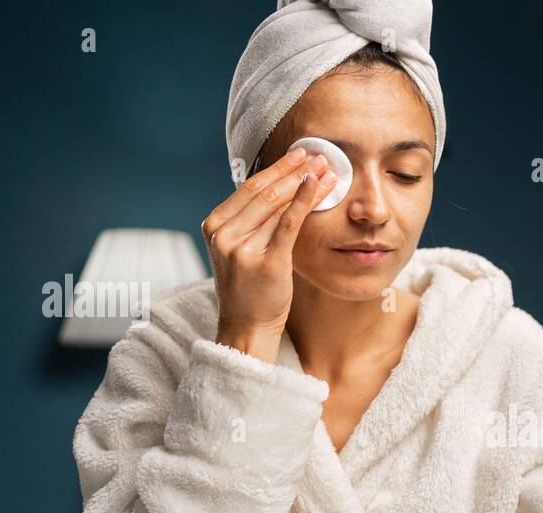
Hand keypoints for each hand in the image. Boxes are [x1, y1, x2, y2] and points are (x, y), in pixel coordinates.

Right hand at [201, 146, 336, 362]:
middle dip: (293, 169)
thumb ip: (250, 222)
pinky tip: (318, 185)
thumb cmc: (249, 289)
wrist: (247, 327)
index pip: (249, 188)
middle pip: (263, 192)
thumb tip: (279, 188)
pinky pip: (288, 224)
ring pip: (278, 205)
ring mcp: (242, 249)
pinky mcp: (266, 263)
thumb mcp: (240, 250)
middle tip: (318, 154)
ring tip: (327, 169)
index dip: (276, 169)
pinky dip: (304, 201)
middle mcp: (224, 234)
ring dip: (305, 182)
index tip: (298, 155)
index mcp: (214, 226)